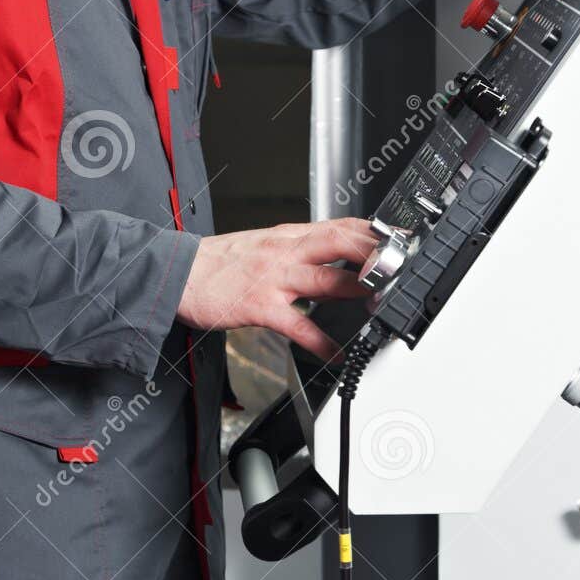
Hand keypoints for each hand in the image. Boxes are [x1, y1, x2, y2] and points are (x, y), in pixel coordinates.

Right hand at [176, 217, 380, 361]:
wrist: (178, 273)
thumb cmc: (220, 262)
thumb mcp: (264, 241)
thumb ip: (299, 246)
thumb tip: (333, 249)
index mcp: (289, 235)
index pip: (340, 225)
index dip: (373, 231)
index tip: (400, 239)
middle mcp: (286, 250)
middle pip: (341, 242)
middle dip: (375, 253)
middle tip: (401, 265)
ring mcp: (274, 277)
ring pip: (326, 278)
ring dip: (359, 290)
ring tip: (382, 303)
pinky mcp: (260, 306)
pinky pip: (298, 325)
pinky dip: (321, 343)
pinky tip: (337, 354)